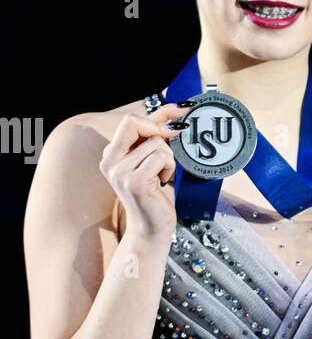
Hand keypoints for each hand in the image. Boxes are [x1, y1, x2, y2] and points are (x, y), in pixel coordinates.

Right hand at [98, 102, 188, 243]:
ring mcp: (121, 171)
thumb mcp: (152, 159)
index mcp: (111, 154)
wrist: (151, 228)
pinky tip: (162, 182)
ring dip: (168, 158)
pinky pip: (162, 157)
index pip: (130, 120)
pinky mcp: (135, 181)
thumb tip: (174, 110)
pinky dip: (169, 168)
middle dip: (160, 135)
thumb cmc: (155, 194)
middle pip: (138, 124)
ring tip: (161, 176)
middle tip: (168, 153)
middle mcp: (110, 161)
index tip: (175, 119)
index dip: (155, 118)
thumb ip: (156, 135)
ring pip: (156, 143)